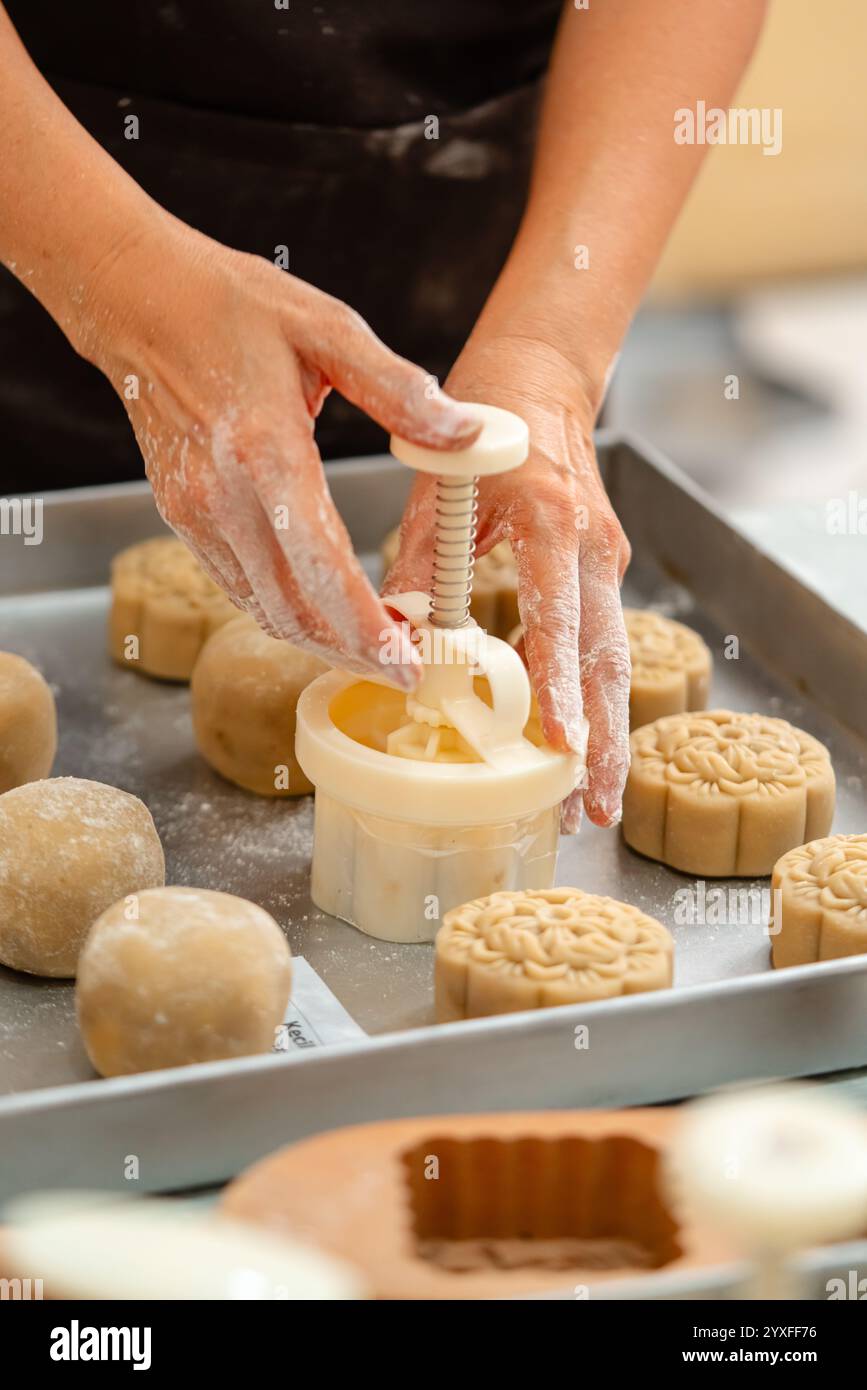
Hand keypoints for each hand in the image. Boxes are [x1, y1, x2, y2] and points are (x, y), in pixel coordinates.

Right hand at [79, 215, 480, 680]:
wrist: (138, 299)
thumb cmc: (233, 305)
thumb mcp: (328, 327)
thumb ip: (399, 388)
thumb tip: (466, 431)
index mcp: (263, 447)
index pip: (320, 563)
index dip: (365, 626)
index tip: (406, 660)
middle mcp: (221, 493)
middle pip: (293, 607)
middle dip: (352, 650)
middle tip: (404, 666)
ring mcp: (193, 512)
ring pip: (263, 609)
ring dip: (320, 640)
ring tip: (375, 647)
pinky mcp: (181, 517)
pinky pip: (240, 586)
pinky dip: (286, 612)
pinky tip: (325, 612)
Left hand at [383, 335, 631, 828]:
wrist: (540, 376)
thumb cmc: (484, 423)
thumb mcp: (441, 484)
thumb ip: (425, 563)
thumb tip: (402, 643)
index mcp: (554, 519)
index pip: (560, 618)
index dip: (558, 686)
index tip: (560, 746)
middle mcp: (594, 546)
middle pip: (606, 659)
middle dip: (602, 740)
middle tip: (591, 809)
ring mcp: (606, 558)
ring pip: (612, 659)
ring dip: (604, 731)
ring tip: (590, 798)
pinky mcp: (602, 568)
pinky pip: (600, 641)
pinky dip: (588, 696)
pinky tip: (573, 742)